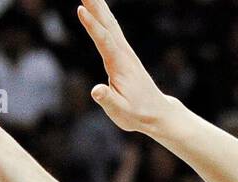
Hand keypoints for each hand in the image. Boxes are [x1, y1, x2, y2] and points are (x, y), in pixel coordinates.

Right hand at [77, 0, 173, 132]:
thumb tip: (96, 91)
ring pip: (110, 24)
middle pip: (108, 24)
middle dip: (95, 6)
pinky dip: (104, 16)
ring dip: (99, 6)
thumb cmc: (137, 114)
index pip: (104, 41)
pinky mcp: (124, 54)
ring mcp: (125, 52)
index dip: (92, 26)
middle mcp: (124, 54)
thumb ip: (107, 100)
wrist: (157, 113)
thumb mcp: (120, 112)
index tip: (80, 9)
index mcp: (120, 66)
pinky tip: (99, 8)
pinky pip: (112, 29)